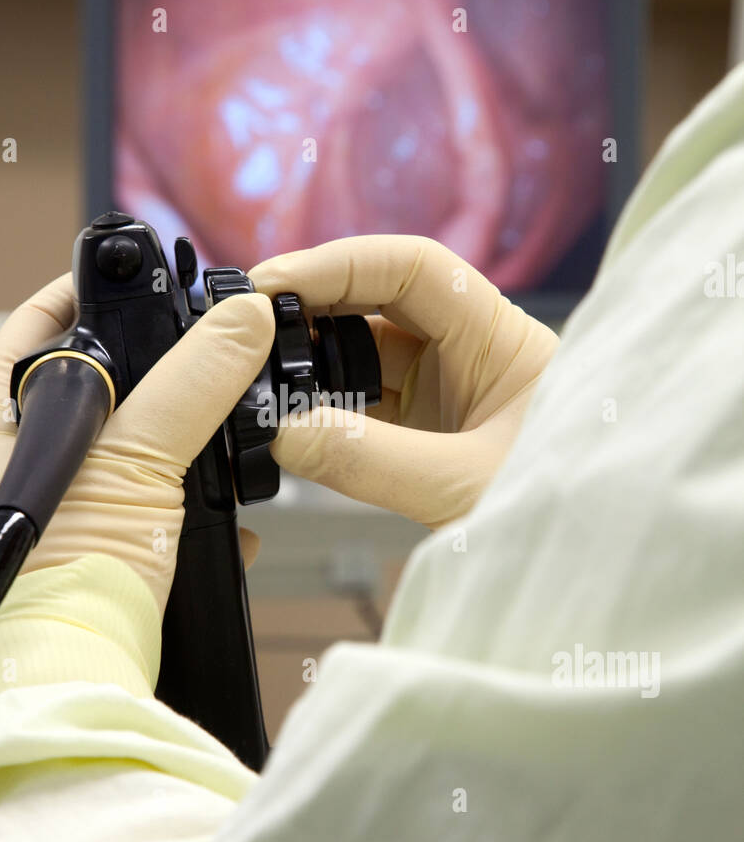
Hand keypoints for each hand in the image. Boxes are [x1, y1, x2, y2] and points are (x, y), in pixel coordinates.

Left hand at [0, 274, 274, 613]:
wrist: (83, 682)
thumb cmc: (65, 580)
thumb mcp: (134, 459)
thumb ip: (191, 382)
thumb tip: (241, 317)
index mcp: (0, 429)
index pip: (38, 330)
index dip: (85, 295)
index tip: (140, 276)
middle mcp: (27, 466)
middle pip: (101, 387)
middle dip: (161, 376)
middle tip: (208, 350)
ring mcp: (71, 511)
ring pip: (141, 450)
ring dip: (191, 449)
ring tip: (227, 434)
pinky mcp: (115, 552)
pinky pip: (166, 508)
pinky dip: (201, 511)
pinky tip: (226, 519)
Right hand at [249, 235, 556, 527]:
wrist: (592, 577)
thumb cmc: (568, 518)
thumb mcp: (461, 487)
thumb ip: (367, 458)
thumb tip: (280, 432)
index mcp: (502, 338)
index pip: (413, 267)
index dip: (339, 264)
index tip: (274, 284)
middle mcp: (473, 357)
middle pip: (379, 303)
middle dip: (313, 308)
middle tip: (248, 327)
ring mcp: (450, 398)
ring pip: (365, 360)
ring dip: (313, 366)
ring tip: (260, 377)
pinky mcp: (430, 440)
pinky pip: (365, 412)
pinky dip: (324, 416)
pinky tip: (290, 424)